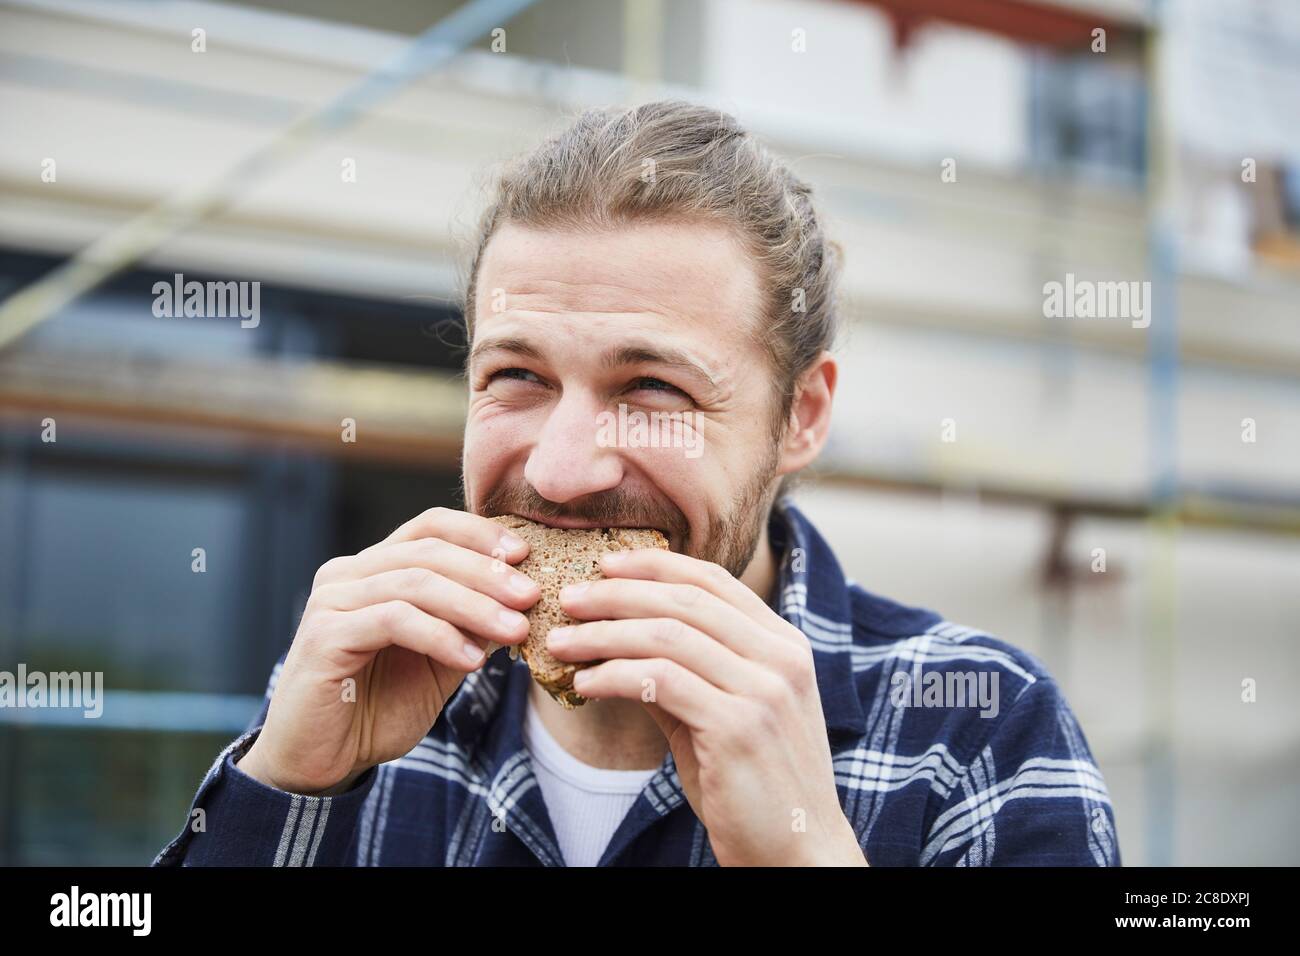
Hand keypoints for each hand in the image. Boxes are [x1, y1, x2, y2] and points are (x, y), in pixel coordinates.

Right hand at [239, 508, 537, 795]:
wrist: (322, 762)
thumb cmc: (378, 708)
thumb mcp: (440, 660)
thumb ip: (469, 625)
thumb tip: (522, 595)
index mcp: (373, 569)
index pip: (430, 528)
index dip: (479, 533)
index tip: (524, 554)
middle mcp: (347, 574)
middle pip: (428, 552)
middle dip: (487, 572)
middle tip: (531, 596)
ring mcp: (332, 601)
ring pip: (415, 583)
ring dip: (473, 605)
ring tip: (515, 631)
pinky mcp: (325, 635)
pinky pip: (394, 620)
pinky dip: (441, 636)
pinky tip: (473, 659)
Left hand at [547, 548, 866, 865]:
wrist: (798, 852)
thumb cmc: (754, 784)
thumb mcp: (722, 714)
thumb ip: (683, 673)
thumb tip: (616, 640)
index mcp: (785, 643)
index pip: (713, 581)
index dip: (654, 566)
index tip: (605, 565)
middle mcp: (782, 657)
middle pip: (685, 600)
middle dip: (617, 594)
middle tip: (567, 599)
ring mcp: (764, 690)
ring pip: (668, 636)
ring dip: (603, 634)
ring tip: (561, 642)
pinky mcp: (738, 726)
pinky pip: (660, 683)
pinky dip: (614, 675)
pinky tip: (585, 684)